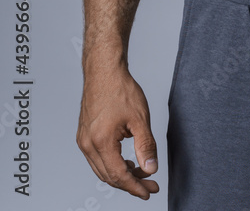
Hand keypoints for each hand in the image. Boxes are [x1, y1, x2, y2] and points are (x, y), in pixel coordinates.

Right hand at [77, 67, 159, 200]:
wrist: (104, 71)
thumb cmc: (120, 89)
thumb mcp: (139, 118)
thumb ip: (146, 146)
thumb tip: (150, 168)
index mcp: (101, 141)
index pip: (118, 175)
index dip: (135, 187)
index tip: (148, 192)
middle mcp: (88, 144)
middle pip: (109, 176)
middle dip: (130, 183)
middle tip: (149, 184)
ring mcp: (84, 140)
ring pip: (102, 169)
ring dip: (121, 175)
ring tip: (141, 173)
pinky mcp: (84, 135)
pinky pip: (97, 159)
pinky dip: (112, 164)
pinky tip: (126, 161)